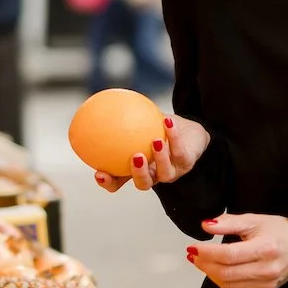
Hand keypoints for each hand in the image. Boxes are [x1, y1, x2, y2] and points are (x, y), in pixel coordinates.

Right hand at [94, 113, 209, 193]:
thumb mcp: (138, 123)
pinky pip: (179, 150)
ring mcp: (171, 172)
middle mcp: (153, 175)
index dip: (108, 182)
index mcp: (136, 170)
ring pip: (165, 172)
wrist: (188, 132)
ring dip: (160, 158)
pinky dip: (173, 136)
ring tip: (156, 141)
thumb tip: (98, 104)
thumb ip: (120, 118)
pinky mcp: (187, 163)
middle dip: (138, 174)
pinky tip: (168, 122)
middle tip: (135, 157)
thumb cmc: (157, 127)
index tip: (98, 173)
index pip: (119, 181)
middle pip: (144, 183)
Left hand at [186, 213, 287, 287]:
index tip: (193, 247)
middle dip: (204, 264)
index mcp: (266, 249)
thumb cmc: (277, 231)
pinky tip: (217, 268)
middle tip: (193, 254)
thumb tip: (206, 225)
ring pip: (228, 284)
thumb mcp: (254, 220)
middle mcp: (267, 270)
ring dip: (210, 273)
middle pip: (226, 273)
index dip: (207, 253)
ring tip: (201, 260)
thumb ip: (229, 222)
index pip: (229, 255)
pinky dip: (222, 280)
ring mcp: (267, 285)